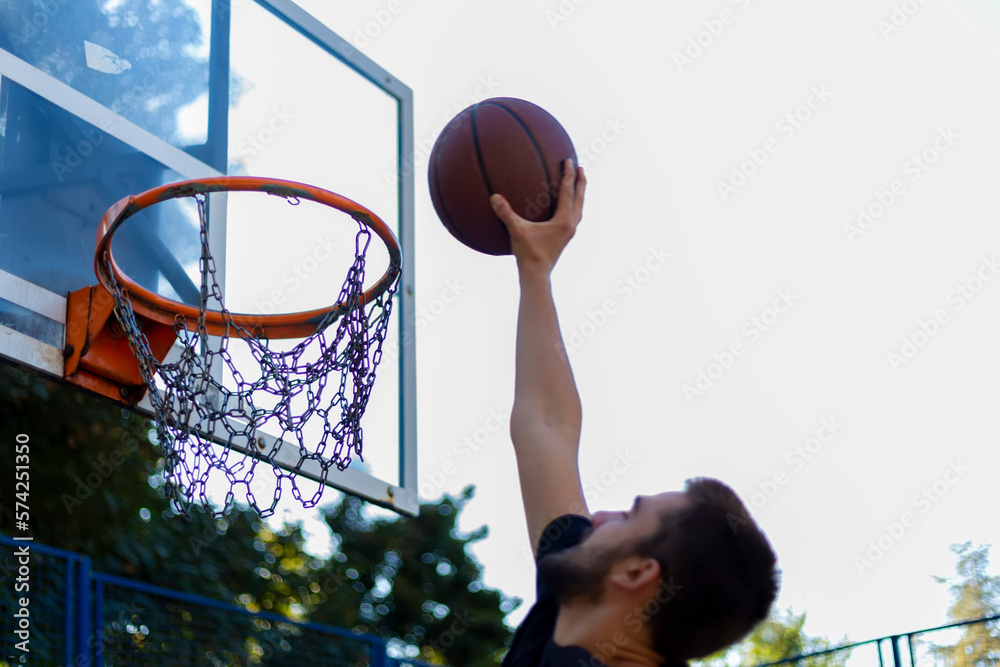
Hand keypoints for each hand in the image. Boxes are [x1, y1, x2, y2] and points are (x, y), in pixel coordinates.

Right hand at [490, 159, 585, 275]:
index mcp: (564, 220)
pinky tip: (562, 207)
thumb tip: (494, 197)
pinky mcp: (565, 238)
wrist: (536, 275)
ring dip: (579, 195)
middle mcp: (571, 225)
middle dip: (580, 182)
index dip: (568, 174)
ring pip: (579, 208)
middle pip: (580, 198)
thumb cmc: (528, 254)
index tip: (568, 160)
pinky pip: (573, 217)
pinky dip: (571, 207)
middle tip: (579, 167)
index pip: (569, 192)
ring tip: (576, 185)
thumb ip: (506, 214)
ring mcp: (569, 232)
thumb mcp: (517, 232)